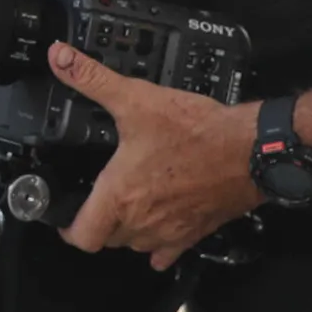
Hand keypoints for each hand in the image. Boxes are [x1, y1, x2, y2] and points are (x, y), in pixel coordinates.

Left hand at [46, 42, 254, 268]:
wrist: (250, 150)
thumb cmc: (198, 132)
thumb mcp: (136, 99)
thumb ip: (93, 79)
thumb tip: (61, 58)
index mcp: (119, 195)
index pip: (81, 235)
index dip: (66, 228)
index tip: (63, 215)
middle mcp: (141, 221)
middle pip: (106, 239)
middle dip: (97, 221)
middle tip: (96, 197)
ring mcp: (168, 231)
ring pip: (133, 245)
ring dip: (126, 230)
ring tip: (126, 204)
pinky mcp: (194, 233)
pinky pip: (167, 253)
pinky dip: (158, 245)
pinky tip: (158, 227)